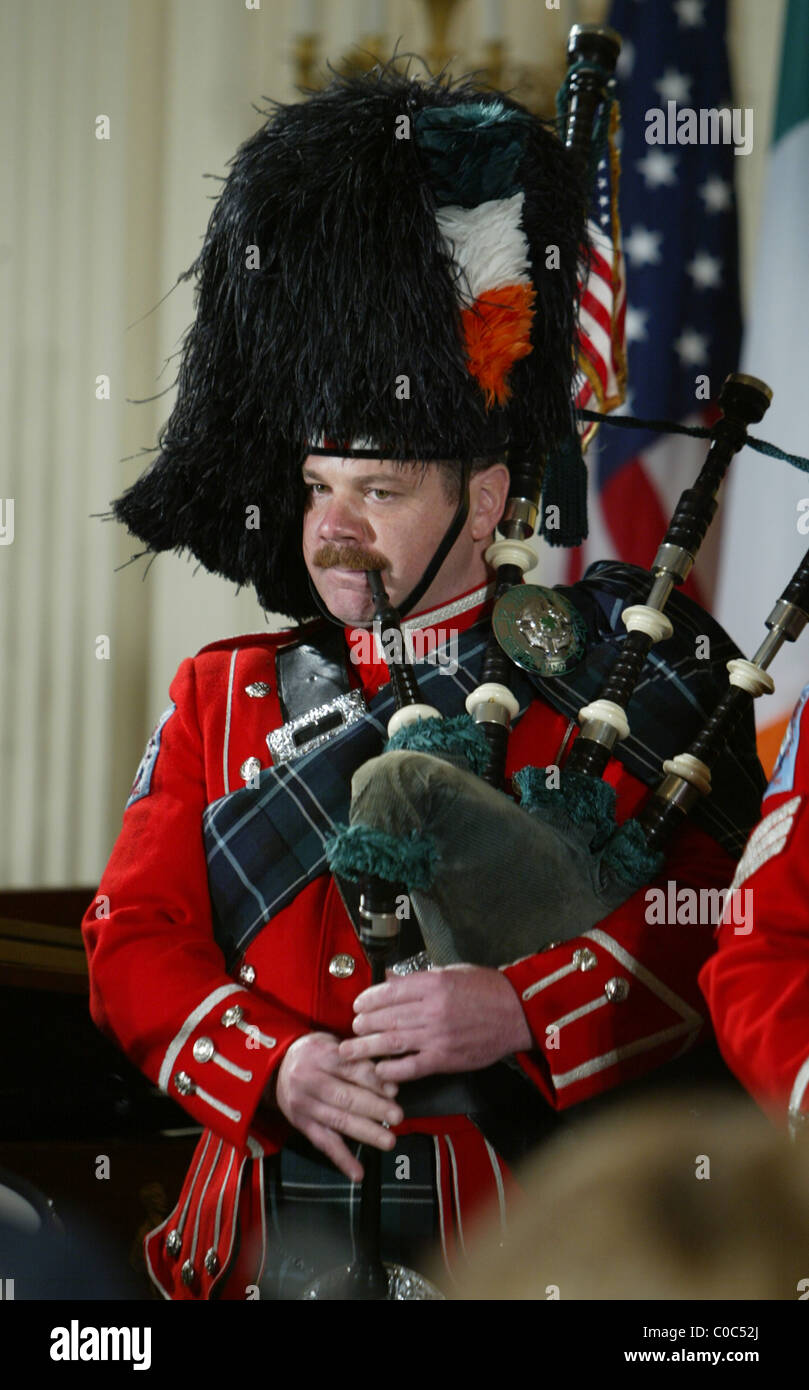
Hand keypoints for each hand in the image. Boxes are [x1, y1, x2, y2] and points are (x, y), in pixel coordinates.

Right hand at [272, 1032, 402, 1180]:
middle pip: (345, 1096)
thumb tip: (390, 1077)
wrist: (277, 1068)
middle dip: (374, 1108)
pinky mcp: (302, 1124)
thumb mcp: (332, 1043)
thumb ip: (358, 1058)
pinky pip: (323, 1143)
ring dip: (366, 1133)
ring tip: (388, 1140)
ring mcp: (304, 1105)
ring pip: (337, 1121)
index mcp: (320, 1055)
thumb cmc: (315, 1053)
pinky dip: (342, 1160)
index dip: (373, 1080)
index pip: (350, 1068)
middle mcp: (310, 1080)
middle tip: (398, 1116)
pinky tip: (358, 1173)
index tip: (394, 1090)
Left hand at [338, 964, 532, 1081]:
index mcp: (432, 984)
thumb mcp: (451, 973)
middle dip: (363, 1024)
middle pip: (386, 1017)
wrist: (517, 1013)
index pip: (389, 992)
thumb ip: (418, 979)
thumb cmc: (486, 989)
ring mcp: (438, 1036)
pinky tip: (379, 1069)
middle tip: (352, 1028)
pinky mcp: (445, 1058)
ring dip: (367, 1047)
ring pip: (392, 1042)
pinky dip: (391, 1070)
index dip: (368, 1000)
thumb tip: (390, 980)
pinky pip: (411, 1066)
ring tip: (351, 1050)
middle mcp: (432, 1009)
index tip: (358, 1005)